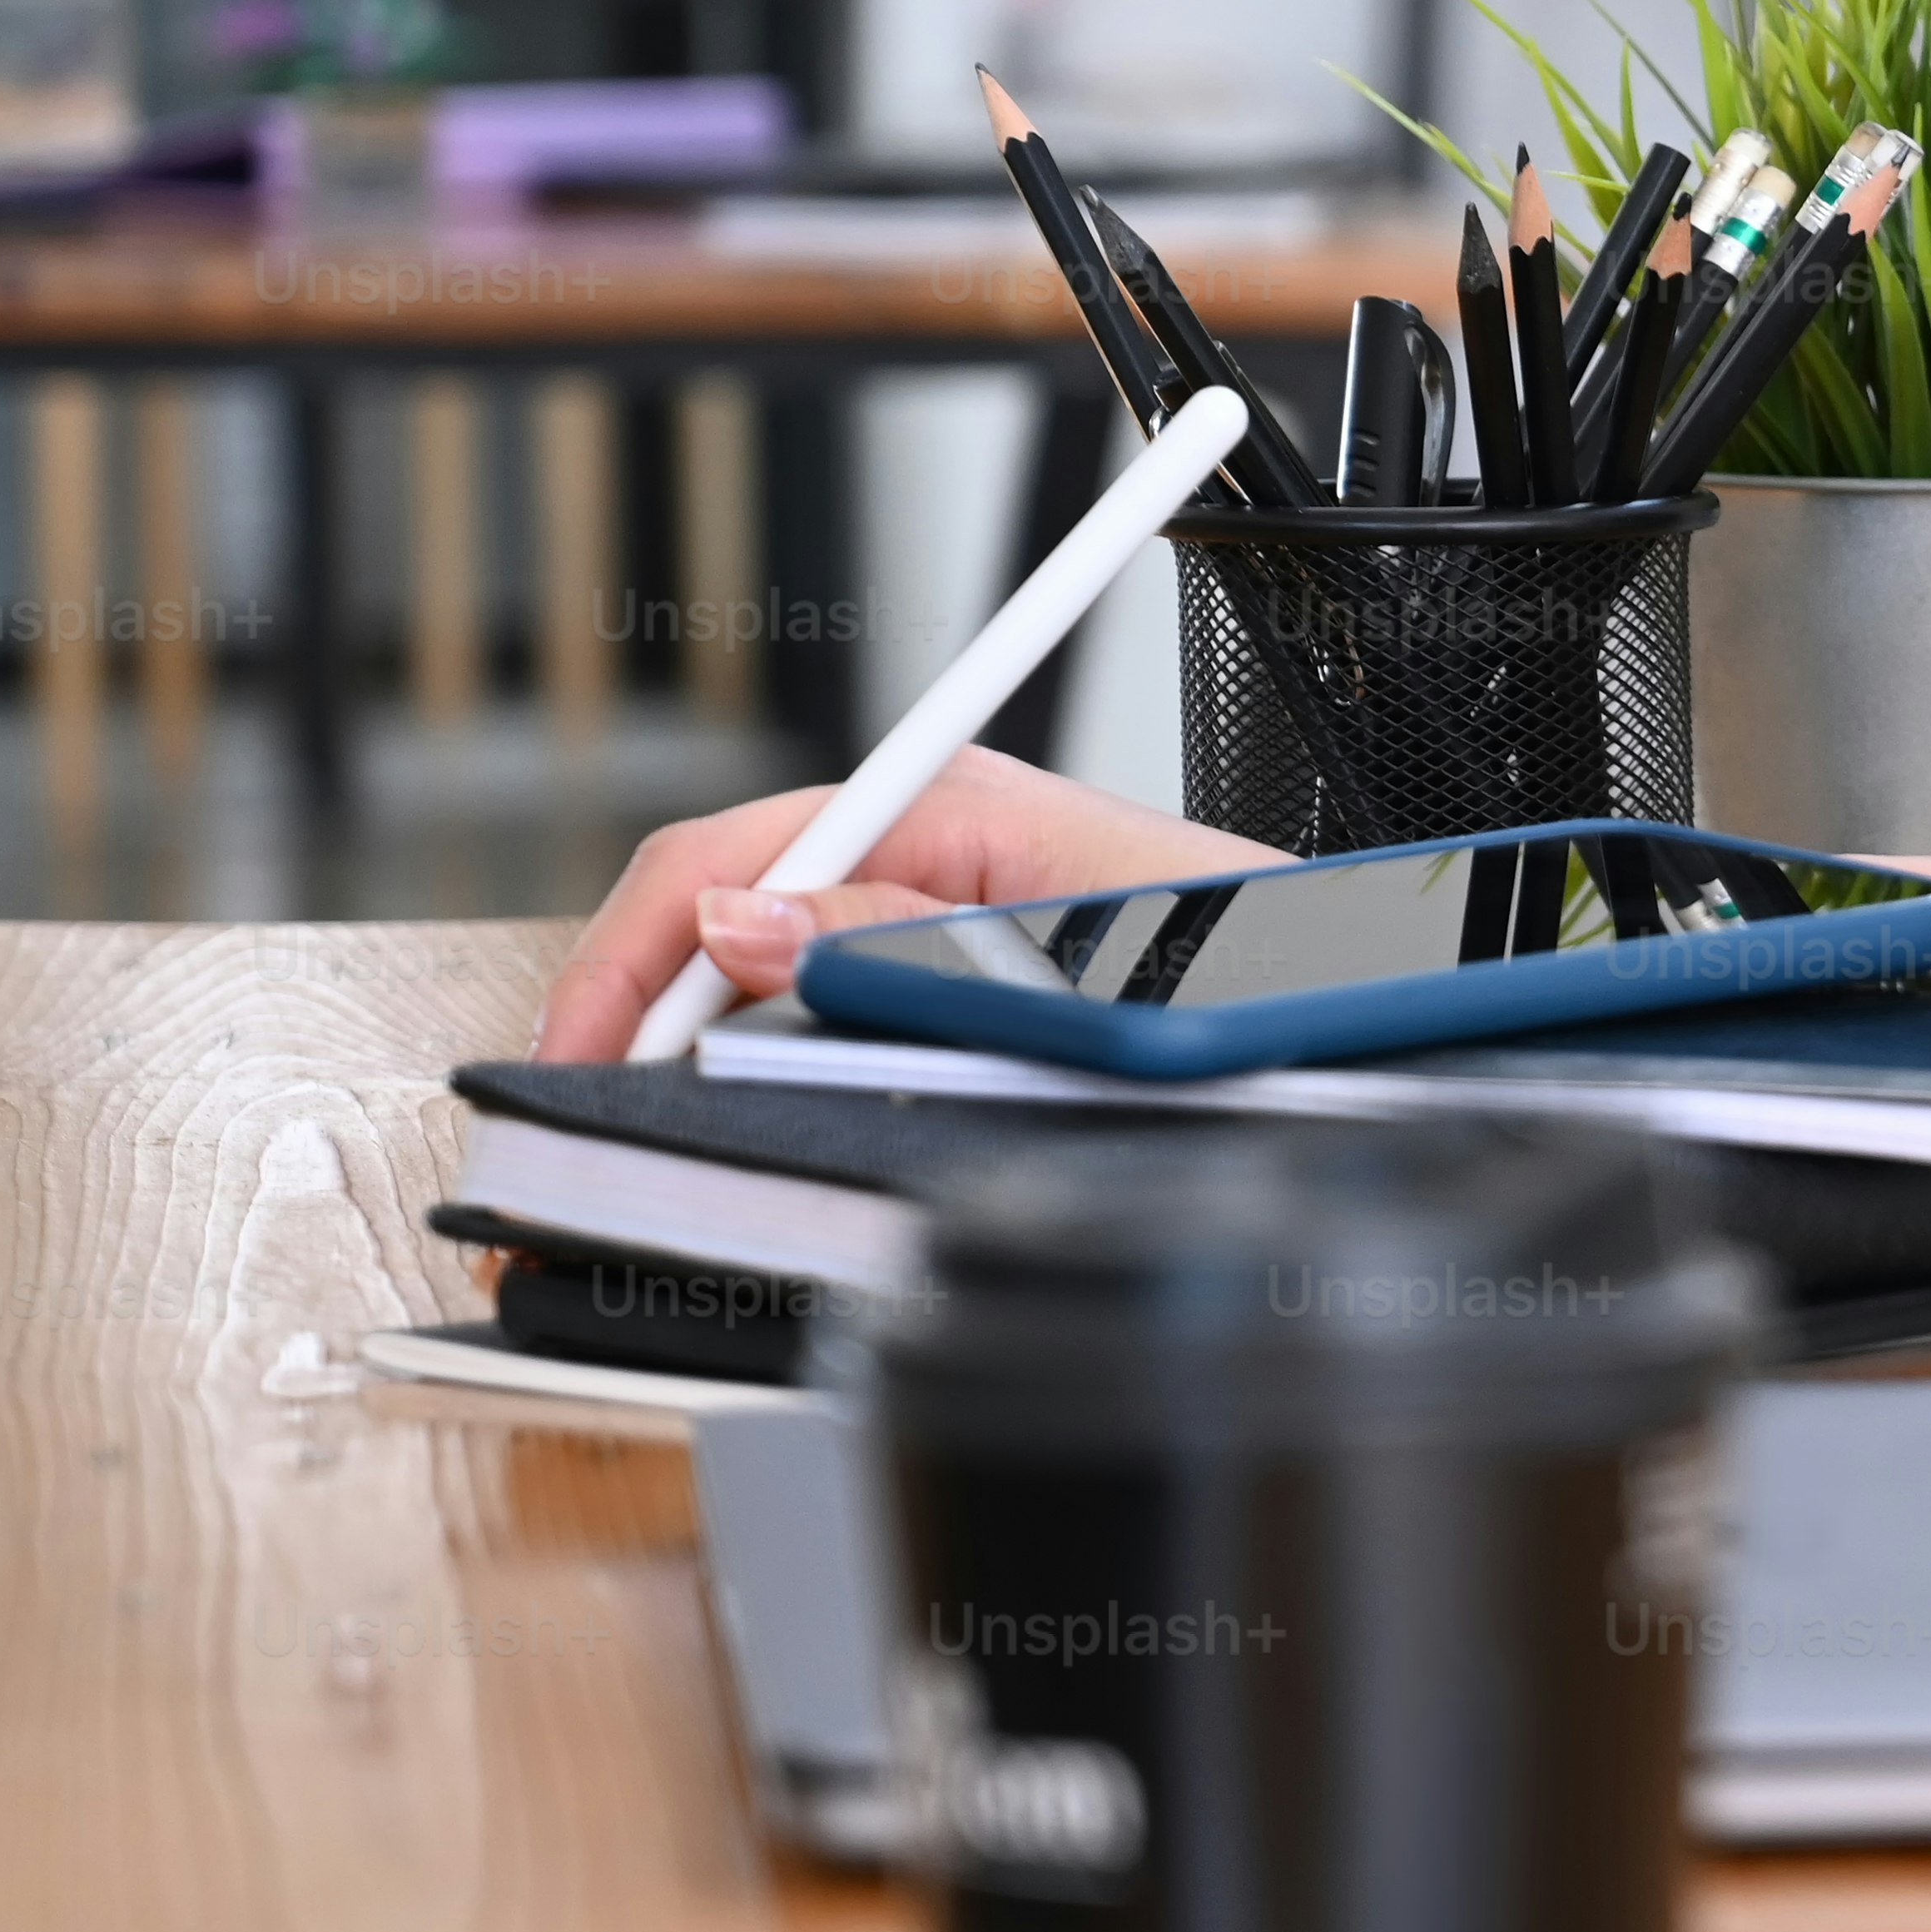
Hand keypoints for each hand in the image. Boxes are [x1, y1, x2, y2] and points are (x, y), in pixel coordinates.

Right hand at [535, 746, 1275, 1059]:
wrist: (1354, 975)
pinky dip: (762, 1048)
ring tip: (635, 1126)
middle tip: (580, 1119)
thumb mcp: (1075, 944)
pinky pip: (827, 995)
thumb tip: (746, 929)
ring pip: (765, 958)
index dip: (629, 959)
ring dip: (692, 1036)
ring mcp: (942, 900)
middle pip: (723, 907)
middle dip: (637, 1009)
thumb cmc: (1248, 943)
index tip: (575, 1055)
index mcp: (950, 805)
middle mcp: (933, 841)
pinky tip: (735, 1102)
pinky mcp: (964, 959)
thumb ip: (907, 934)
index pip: (726, 857)